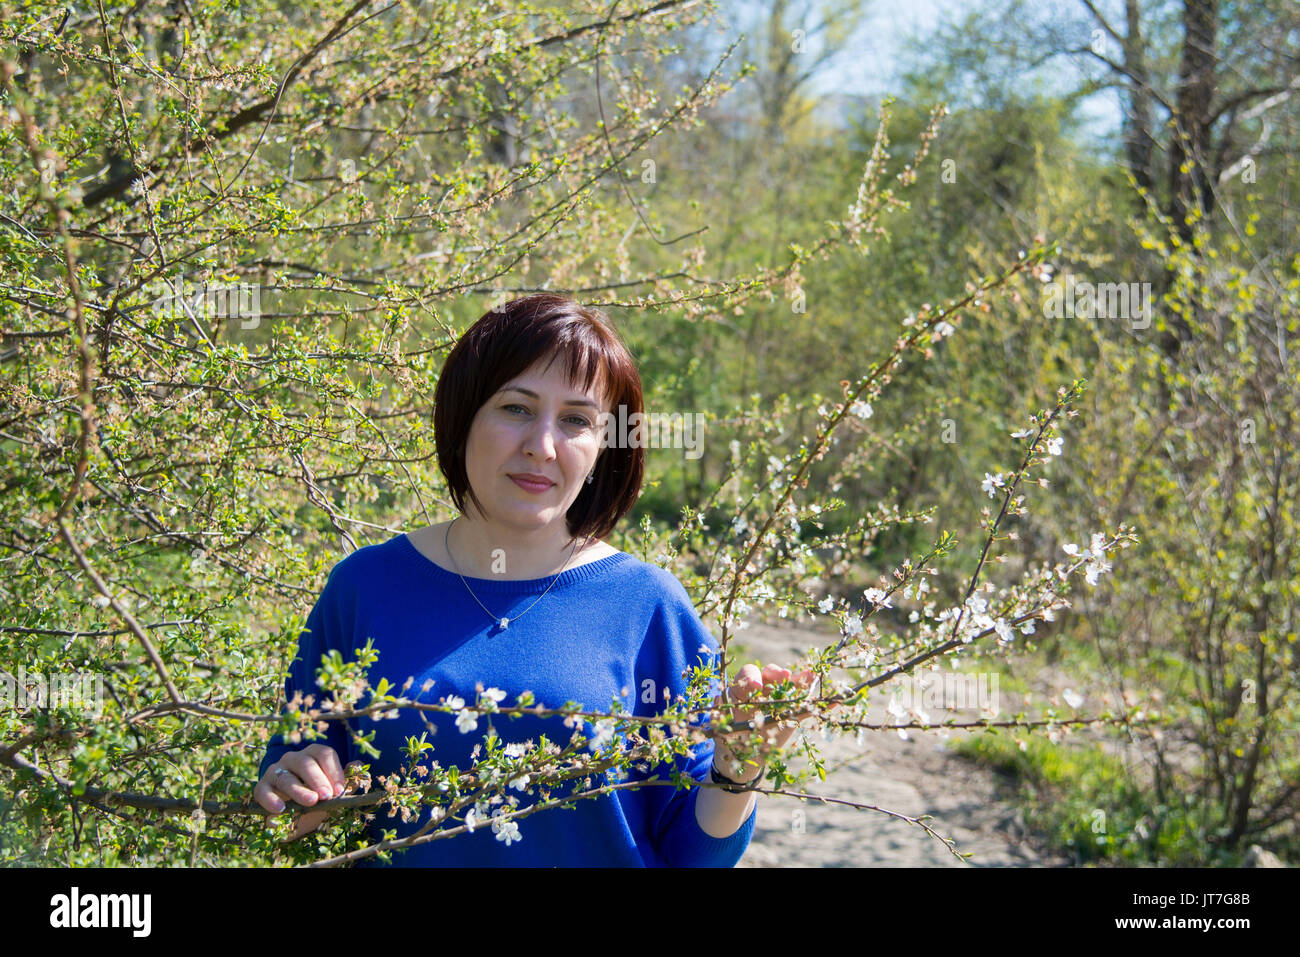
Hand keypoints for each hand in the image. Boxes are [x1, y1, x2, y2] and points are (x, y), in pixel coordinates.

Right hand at [254, 744, 354, 839]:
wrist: (293, 818)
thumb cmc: (316, 799)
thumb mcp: (332, 792)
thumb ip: (346, 780)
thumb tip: (359, 765)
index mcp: (313, 755)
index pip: (324, 754)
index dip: (333, 771)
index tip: (340, 790)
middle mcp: (293, 759)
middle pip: (306, 762)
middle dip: (318, 779)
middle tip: (326, 796)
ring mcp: (275, 772)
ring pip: (286, 777)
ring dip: (299, 790)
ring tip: (311, 802)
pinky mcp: (262, 787)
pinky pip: (263, 791)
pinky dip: (271, 799)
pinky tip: (281, 809)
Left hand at [711, 662, 814, 782]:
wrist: (742, 758)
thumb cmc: (729, 737)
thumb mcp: (724, 727)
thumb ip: (721, 714)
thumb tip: (714, 700)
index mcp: (743, 689)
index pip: (748, 674)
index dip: (752, 677)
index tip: (757, 687)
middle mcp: (762, 689)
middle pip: (771, 674)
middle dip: (778, 673)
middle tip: (785, 676)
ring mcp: (780, 699)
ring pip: (790, 686)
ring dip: (802, 680)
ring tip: (811, 677)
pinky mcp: (793, 714)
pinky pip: (806, 707)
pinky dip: (821, 705)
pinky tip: (835, 701)